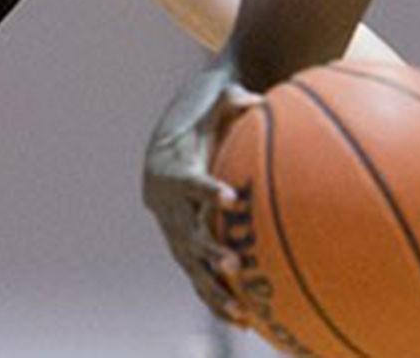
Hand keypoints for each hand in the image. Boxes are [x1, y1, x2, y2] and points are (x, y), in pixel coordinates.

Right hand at [144, 70, 262, 326]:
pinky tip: (245, 323)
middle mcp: (171, 210)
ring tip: (242, 313)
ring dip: (215, 290)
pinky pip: (201, 280)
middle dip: (210, 250)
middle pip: (188, 234)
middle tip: (233, 263)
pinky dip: (219, 301)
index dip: (207, 190)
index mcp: (176, 175)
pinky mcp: (185, 252)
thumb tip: (257, 96)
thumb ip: (231, 101)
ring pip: (193, 267)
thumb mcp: (210, 108)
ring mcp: (176, 235)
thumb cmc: (196, 129)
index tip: (228, 196)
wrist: (163, 157)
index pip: (191, 183)